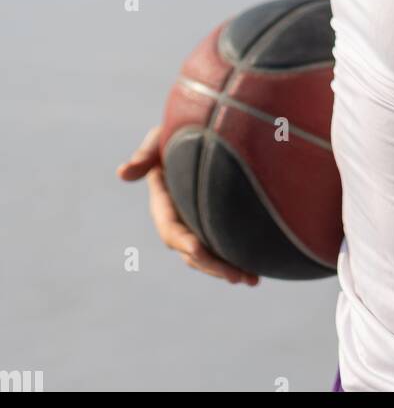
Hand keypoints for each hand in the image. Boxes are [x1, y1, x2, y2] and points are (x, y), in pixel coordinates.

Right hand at [116, 125, 258, 286]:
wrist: (207, 128)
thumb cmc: (181, 128)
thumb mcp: (161, 136)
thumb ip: (146, 152)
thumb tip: (122, 173)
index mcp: (164, 202)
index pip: (171, 228)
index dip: (183, 241)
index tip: (198, 250)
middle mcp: (180, 218)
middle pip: (192, 251)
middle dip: (212, 265)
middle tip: (236, 277)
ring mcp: (198, 223)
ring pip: (210, 255)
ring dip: (228, 269)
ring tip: (252, 280)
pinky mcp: (216, 222)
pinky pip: (225, 247)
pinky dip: (238, 259)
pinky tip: (258, 271)